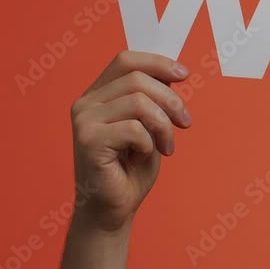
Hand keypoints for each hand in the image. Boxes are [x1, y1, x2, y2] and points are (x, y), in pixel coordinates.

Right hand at [61, 51, 191, 268]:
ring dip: (163, 124)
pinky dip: (149, 143)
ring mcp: (84, 121)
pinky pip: (134, 129)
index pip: (125, 60)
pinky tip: (145, 156)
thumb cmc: (130, 169)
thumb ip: (152, 98)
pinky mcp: (89, 141)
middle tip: (185, 123)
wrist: (113, 210)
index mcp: (97, 94)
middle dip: (170, 99)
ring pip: (139, 102)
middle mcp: (86, 103)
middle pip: (137, 79)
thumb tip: (174, 72)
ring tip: (167, 145)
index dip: (157, 63)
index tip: (184, 74)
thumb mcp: (148, 125)